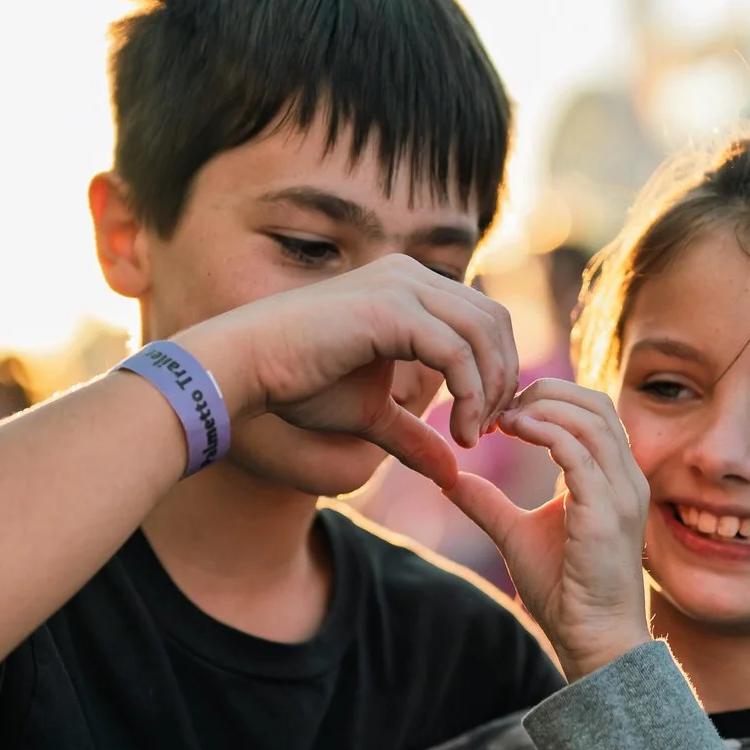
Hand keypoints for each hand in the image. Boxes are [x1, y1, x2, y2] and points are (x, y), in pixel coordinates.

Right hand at [178, 256, 520, 484]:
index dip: (497, 369)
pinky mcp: (391, 309)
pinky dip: (470, 395)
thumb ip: (413, 436)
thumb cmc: (297, 384)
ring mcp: (402, 285)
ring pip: (482, 334)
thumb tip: (452, 474)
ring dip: (489, 391)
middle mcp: (410, 275)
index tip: (486, 422)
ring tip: (473, 437)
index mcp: (408, 286)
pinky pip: (456, 352)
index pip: (482, 318)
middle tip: (490, 429)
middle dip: (503, 378)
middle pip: (493, 321)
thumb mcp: (369, 414)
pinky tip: (460, 432)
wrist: (246, 366)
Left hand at [442, 379, 652, 679]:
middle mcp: (625, 477)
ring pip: (589, 419)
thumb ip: (487, 503)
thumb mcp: (515, 535)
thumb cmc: (563, 591)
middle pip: (594, 403)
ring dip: (541, 408)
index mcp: (611, 477)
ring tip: (500, 417)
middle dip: (545, 393)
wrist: (592, 638)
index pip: (591, 411)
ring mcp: (622, 492)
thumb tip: (449, 478)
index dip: (547, 399)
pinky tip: (511, 429)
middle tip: (498, 403)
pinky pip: (578, 451)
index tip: (501, 410)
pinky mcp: (607, 511)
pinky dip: (543, 431)